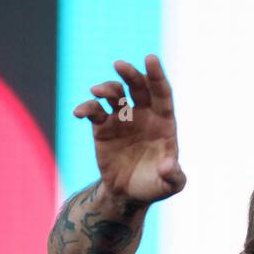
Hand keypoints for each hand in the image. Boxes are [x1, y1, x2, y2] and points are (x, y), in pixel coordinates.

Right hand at [72, 54, 186, 206]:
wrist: (128, 195)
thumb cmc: (154, 186)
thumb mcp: (170, 185)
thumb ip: (174, 176)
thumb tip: (168, 167)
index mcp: (163, 121)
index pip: (161, 93)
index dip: (156, 76)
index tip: (150, 59)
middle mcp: (143, 114)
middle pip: (137, 86)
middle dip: (130, 74)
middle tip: (119, 65)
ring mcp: (122, 118)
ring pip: (115, 94)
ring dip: (107, 88)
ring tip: (97, 92)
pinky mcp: (103, 127)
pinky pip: (94, 112)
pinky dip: (86, 108)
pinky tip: (79, 112)